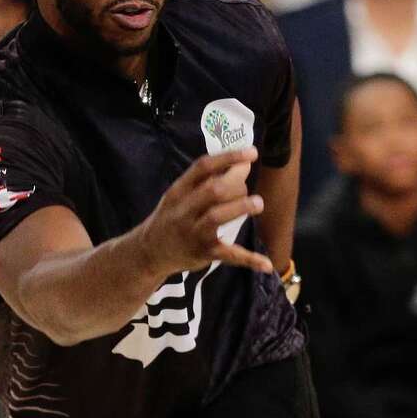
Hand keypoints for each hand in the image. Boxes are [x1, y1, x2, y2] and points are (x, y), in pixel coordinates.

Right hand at [139, 147, 272, 277]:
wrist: (150, 252)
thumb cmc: (172, 218)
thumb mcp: (179, 196)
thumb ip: (205, 182)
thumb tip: (241, 166)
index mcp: (179, 191)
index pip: (203, 167)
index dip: (229, 158)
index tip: (251, 153)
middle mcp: (184, 210)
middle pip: (213, 190)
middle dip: (236, 184)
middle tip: (248, 188)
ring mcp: (194, 232)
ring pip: (217, 216)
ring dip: (241, 207)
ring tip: (258, 203)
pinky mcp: (204, 253)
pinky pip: (229, 255)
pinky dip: (249, 260)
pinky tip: (266, 264)